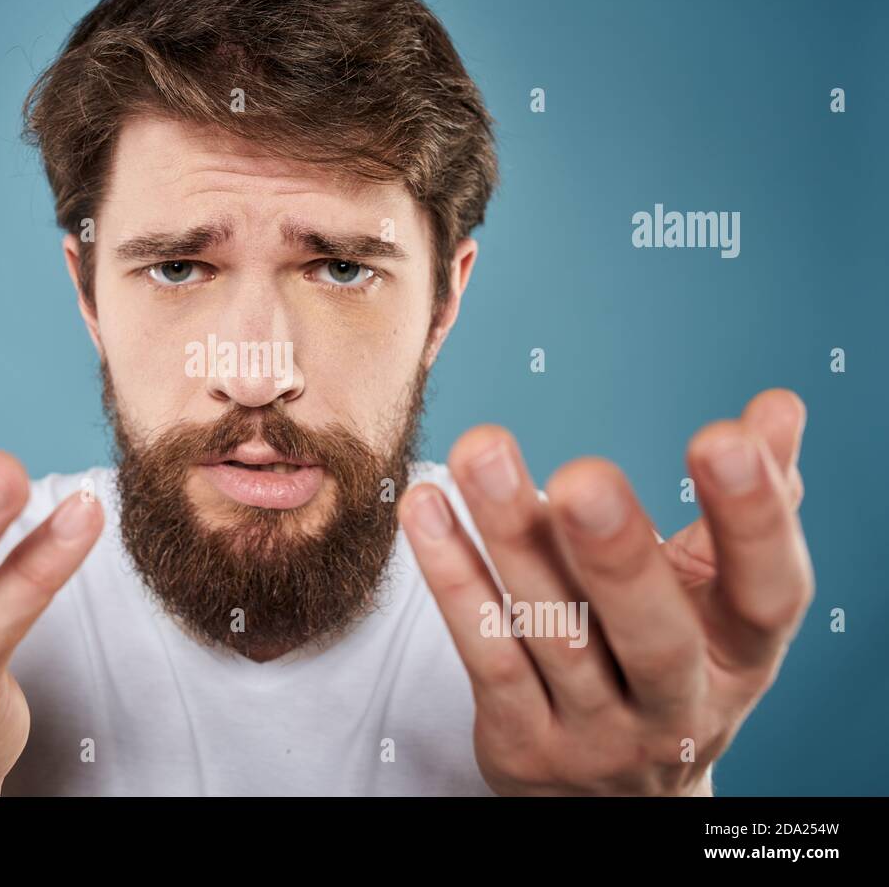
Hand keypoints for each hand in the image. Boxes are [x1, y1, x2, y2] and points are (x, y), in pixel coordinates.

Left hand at [398, 388, 813, 794]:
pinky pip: (485, 653)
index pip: (767, 593)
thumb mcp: (719, 597)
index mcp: (742, 656)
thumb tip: (777, 406)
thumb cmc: (672, 661)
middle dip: (617, 553)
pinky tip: (426, 508)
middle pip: (653, 635)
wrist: (614, 796)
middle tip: (582, 475)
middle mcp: (678, 707)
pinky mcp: (523, 743)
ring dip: (512, 539)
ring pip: (554, 634)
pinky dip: (453, 579)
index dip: (754, 520)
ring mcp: (597, 734)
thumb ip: (745, 503)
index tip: (722, 439)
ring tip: (480, 454)